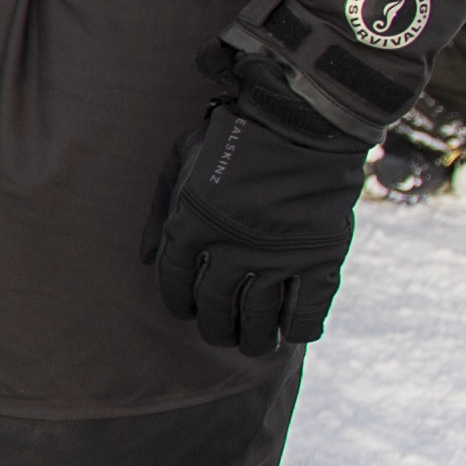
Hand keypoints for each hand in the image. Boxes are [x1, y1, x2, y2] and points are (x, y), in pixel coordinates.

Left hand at [144, 81, 365, 354]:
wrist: (301, 122)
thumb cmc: (233, 137)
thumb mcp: (179, 162)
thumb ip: (160, 212)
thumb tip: (146, 259)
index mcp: (190, 227)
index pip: (175, 283)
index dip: (179, 302)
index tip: (187, 311)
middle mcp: (229, 251)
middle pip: (215, 308)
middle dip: (216, 327)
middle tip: (222, 334)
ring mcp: (276, 257)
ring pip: (259, 318)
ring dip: (255, 338)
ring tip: (255, 344)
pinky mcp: (319, 258)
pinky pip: (308, 309)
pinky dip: (301, 328)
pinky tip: (296, 334)